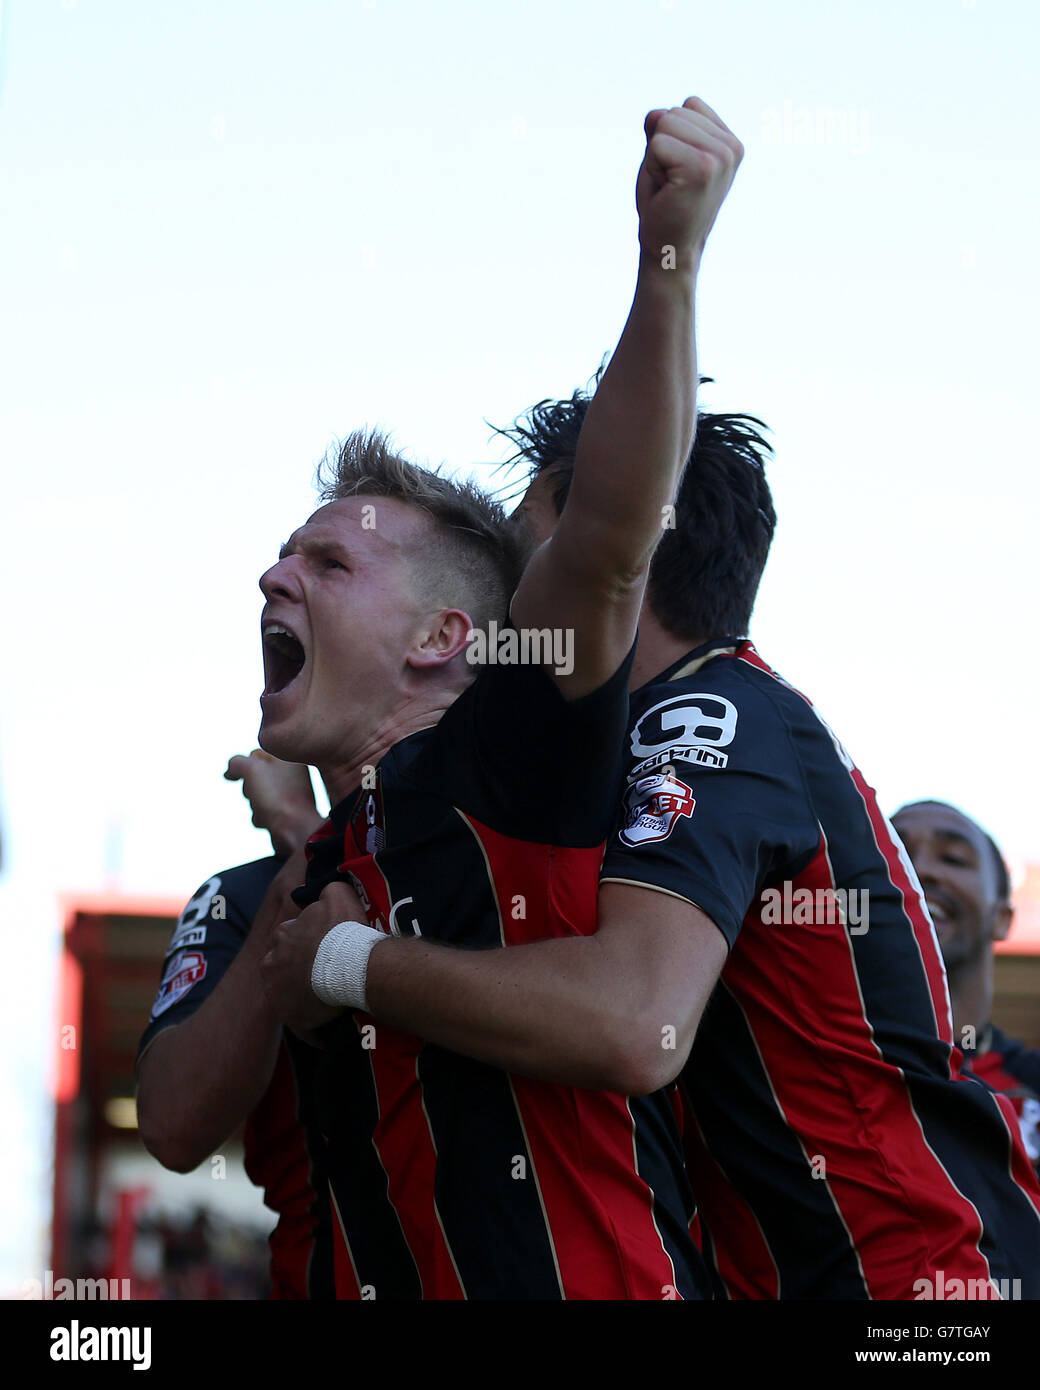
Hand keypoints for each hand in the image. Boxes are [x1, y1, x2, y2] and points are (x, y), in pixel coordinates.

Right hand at [225, 749, 320, 857]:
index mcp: (290, 759)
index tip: (250, 776)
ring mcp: (290, 795)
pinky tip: (270, 820)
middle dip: (249, 789)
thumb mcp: (252, 769)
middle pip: (254, 777)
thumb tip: (230, 772)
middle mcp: (293, 775)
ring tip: (267, 809)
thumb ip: (237, 763)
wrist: (295, 831)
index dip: (248, 767)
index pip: (256, 754)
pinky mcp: (286, 813)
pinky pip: (263, 811)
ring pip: (256, 796)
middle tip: (260, 794)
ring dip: (254, 805)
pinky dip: (262, 817)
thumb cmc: (277, 797)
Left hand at [259, 880, 369, 1031]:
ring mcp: (277, 992)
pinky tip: (326, 1020)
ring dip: (300, 995)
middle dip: (296, 969)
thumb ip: (327, 889)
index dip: (305, 942)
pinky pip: (299, 1021)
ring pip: (286, 994)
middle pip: (281, 967)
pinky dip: (310, 1022)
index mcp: (281, 936)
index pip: (287, 937)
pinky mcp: (288, 1016)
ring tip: (323, 998)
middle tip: (321, 973)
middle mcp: (271, 963)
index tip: (321, 947)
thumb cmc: (344, 932)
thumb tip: (324, 888)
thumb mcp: (338, 895)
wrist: (351, 966)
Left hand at [636, 96, 742, 264]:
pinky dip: (652, 167)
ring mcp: (720, 157)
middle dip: (661, 145)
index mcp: (730, 142)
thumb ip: (664, 127)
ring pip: (665, 123)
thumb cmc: (666, 204)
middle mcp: (731, 148)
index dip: (671, 136)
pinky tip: (667, 191)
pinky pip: (657, 144)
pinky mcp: (703, 167)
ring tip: (669, 186)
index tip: (677, 170)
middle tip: (671, 182)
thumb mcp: (666, 155)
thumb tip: (656, 114)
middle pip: (674, 112)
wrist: (669, 249)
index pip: (689, 105)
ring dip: (655, 157)